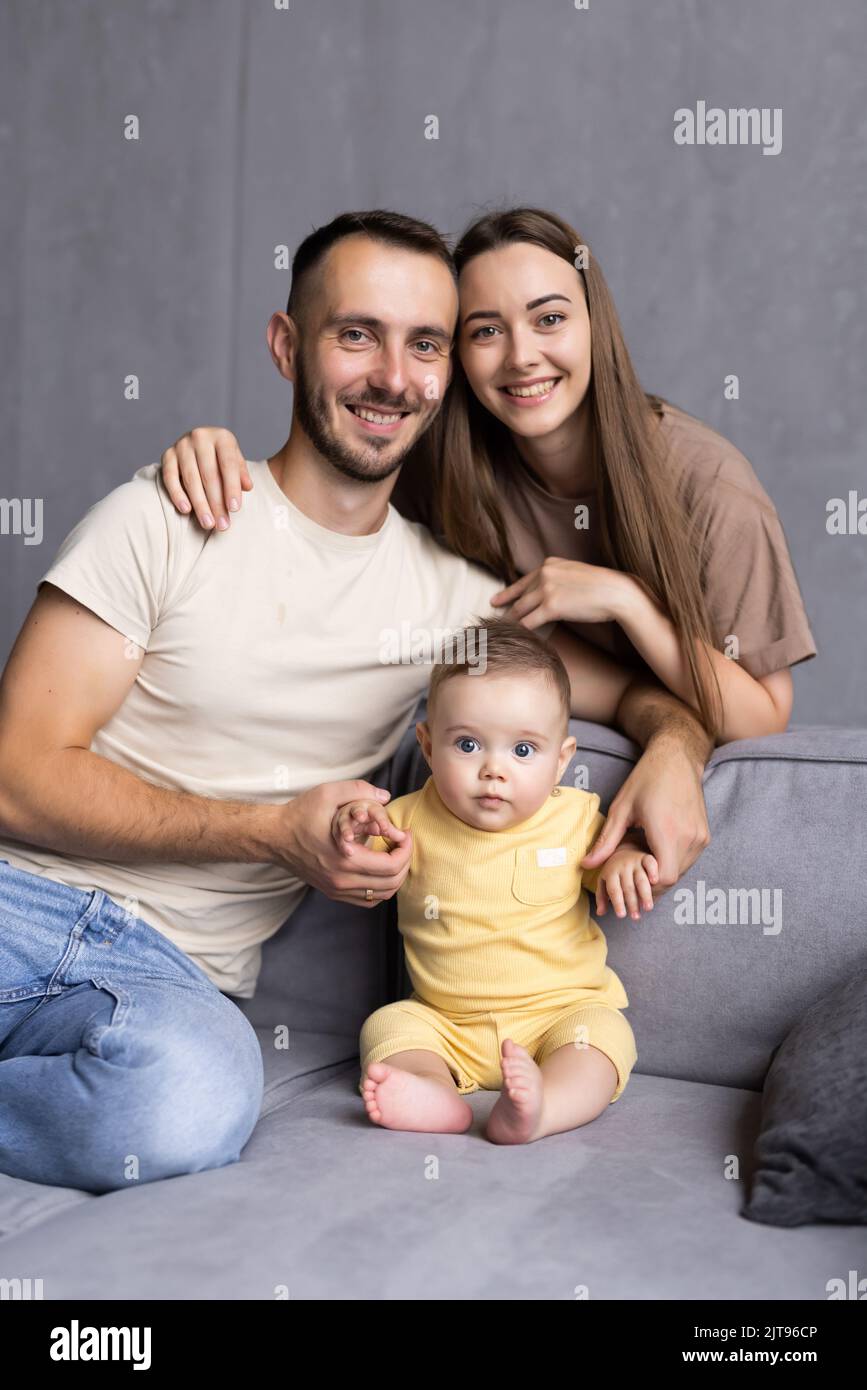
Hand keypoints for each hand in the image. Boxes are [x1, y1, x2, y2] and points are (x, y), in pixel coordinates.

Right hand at [160, 427, 252, 530]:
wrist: (199, 444)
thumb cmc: (221, 458)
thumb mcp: (236, 461)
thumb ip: (241, 473)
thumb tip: (247, 487)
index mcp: (222, 437)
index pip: (229, 464)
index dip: (232, 487)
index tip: (235, 509)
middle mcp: (200, 437)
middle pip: (209, 475)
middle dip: (217, 503)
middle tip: (222, 525)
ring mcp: (182, 445)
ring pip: (190, 479)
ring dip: (200, 504)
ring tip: (208, 524)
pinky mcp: (167, 455)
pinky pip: (170, 477)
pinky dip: (177, 495)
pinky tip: (186, 510)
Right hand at [266, 780, 412, 906]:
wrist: (274, 836)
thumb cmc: (300, 814)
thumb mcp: (328, 793)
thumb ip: (359, 790)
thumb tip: (386, 796)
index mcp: (345, 859)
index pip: (391, 866)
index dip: (406, 850)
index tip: (405, 833)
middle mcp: (342, 880)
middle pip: (391, 883)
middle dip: (404, 861)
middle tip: (404, 843)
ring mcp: (336, 889)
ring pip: (381, 895)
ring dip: (395, 876)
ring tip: (394, 854)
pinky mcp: (332, 891)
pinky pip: (366, 900)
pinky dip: (380, 888)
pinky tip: (380, 868)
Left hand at [490, 557, 629, 628]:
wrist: (615, 592)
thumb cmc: (600, 586)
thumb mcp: (574, 573)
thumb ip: (557, 578)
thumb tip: (544, 593)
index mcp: (549, 564)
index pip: (523, 581)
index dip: (508, 593)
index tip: (496, 601)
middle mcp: (544, 573)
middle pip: (519, 596)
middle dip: (506, 609)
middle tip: (494, 620)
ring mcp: (546, 589)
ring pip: (520, 609)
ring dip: (510, 622)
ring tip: (502, 632)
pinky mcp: (551, 606)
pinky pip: (529, 621)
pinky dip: (522, 630)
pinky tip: (517, 637)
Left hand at [581, 738, 709, 896]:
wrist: (677, 758)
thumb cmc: (647, 778)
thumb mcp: (622, 808)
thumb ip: (606, 841)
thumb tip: (586, 864)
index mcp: (669, 832)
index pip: (663, 878)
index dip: (645, 883)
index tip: (629, 876)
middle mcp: (690, 838)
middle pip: (672, 878)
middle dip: (650, 880)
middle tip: (630, 869)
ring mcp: (701, 837)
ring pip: (682, 871)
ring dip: (661, 871)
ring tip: (642, 856)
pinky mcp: (705, 835)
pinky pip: (688, 860)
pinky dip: (672, 861)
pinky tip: (656, 849)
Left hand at [594, 843, 658, 919]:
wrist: (625, 844)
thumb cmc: (615, 867)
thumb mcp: (605, 878)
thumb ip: (602, 895)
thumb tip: (600, 913)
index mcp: (610, 870)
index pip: (613, 889)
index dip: (617, 902)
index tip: (621, 916)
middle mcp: (622, 865)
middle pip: (628, 887)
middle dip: (632, 903)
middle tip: (635, 917)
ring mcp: (635, 860)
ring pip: (640, 879)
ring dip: (645, 894)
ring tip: (648, 908)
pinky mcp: (646, 856)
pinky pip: (650, 863)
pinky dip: (653, 872)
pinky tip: (655, 881)